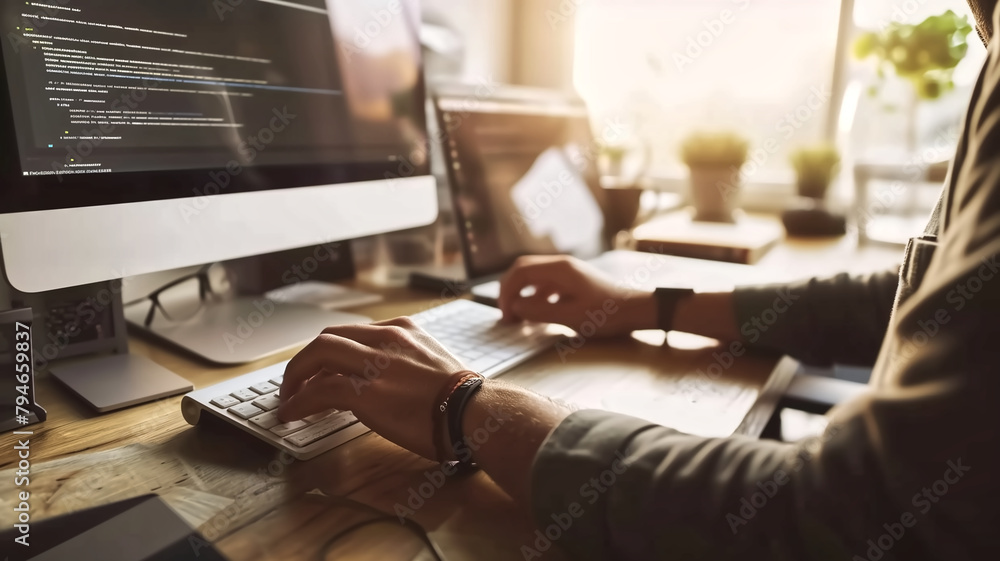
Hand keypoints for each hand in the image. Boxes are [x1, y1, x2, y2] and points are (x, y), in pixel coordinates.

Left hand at [276, 317, 465, 460]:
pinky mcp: (367, 392)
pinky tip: (292, 413)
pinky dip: (299, 401)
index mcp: (403, 330)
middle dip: (305, 360)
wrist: (477, 412)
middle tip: (296, 381)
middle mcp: (386, 339)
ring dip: (295, 376)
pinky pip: (319, 390)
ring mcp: (375, 363)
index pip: (353, 332)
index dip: (330, 352)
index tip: (322, 369)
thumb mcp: (433, 363)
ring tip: (288, 397)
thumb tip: (389, 384)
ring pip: (318, 354)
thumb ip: (407, 363)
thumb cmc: (464, 399)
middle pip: (328, 337)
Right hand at [498, 255, 655, 337]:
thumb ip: (539, 311)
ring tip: (518, 318)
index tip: (506, 315)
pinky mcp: (574, 280)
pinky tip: (537, 314)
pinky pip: (546, 284)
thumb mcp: (570, 317)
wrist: (637, 310)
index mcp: (559, 269)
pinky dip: (535, 297)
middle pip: (523, 269)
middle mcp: (561, 265)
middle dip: (510, 290)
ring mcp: (568, 271)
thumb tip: (515, 307)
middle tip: (506, 315)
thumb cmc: (607, 314)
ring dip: (522, 294)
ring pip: (534, 276)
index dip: (507, 292)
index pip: (520, 272)